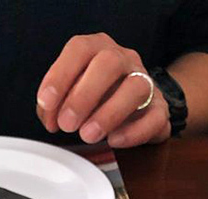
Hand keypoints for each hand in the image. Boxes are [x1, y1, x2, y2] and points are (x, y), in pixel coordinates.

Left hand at [36, 33, 170, 147]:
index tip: (47, 102)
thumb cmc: (100, 99)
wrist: (139, 107)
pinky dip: (134, 131)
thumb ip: (57, 106)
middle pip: (108, 63)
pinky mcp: (160, 109)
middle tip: (67, 124)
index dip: (60, 75)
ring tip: (88, 135)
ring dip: (109, 113)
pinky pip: (154, 117)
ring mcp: (145, 82)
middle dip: (84, 95)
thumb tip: (50, 119)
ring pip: (135, 87)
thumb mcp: (72, 96)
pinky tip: (114, 140)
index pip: (80, 49)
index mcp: (99, 49)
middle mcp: (124, 59)